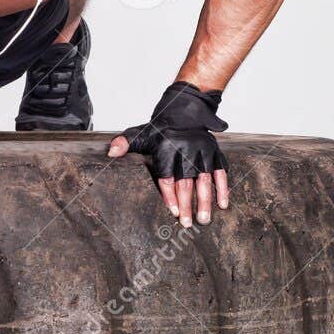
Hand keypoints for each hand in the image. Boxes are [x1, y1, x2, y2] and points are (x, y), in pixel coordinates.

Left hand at [106, 80, 230, 226]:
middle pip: (186, 182)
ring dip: (205, 201)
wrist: (185, 110)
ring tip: (204, 219)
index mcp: (166, 149)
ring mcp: (202, 152)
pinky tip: (222, 204)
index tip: (172, 211)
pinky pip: (220, 172)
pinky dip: (222, 188)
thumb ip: (125, 144)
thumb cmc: (161, 128)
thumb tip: (111, 153)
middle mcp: (186, 151)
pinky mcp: (215, 153)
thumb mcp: (140, 133)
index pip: (167, 176)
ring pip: (204, 180)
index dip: (170, 195)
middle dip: (187, 204)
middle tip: (187, 223)